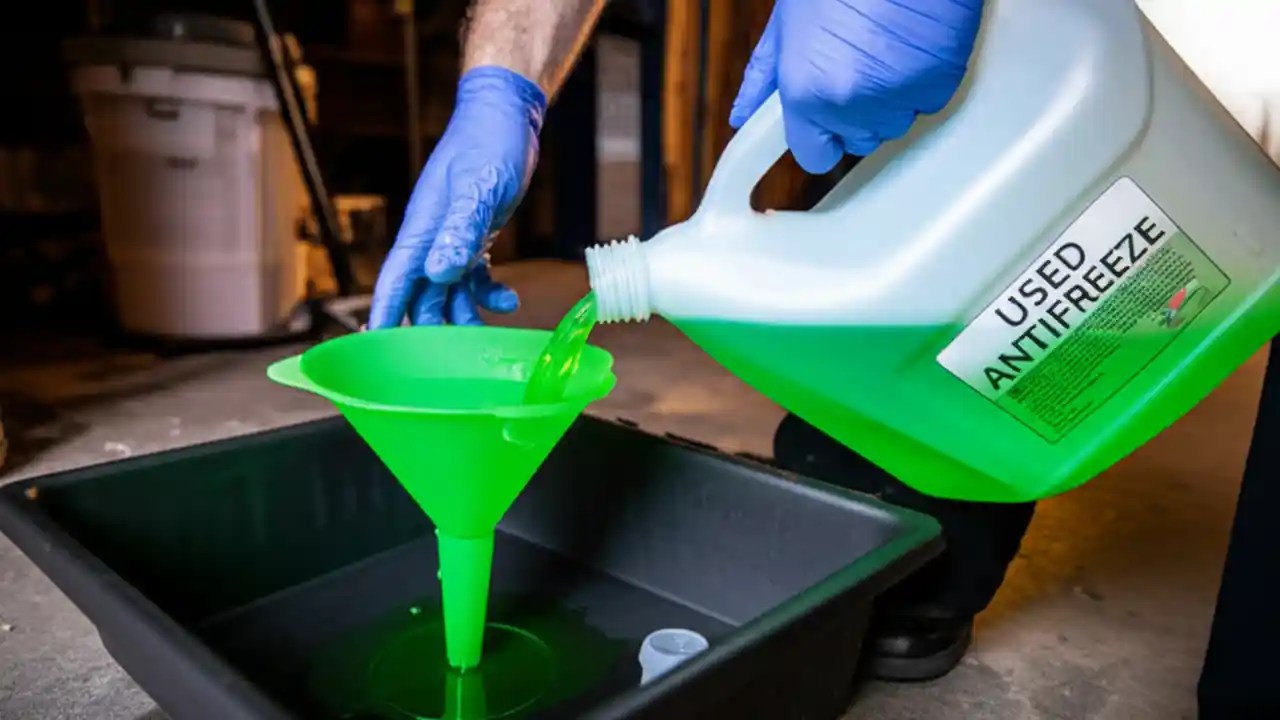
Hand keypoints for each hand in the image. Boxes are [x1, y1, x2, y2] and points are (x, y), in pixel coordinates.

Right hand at [368, 66, 545, 327]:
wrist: (505, 117)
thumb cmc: (487, 144)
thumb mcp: (478, 189)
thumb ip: (459, 232)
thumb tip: (439, 273)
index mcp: (422, 230)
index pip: (394, 282)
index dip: (384, 317)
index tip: (374, 351)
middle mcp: (431, 239)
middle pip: (420, 296)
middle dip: (428, 330)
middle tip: (442, 364)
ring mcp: (451, 239)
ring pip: (447, 293)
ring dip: (463, 319)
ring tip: (484, 342)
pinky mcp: (474, 237)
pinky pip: (474, 277)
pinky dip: (488, 294)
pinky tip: (508, 302)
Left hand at [729, 0, 983, 173]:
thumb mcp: (787, 21)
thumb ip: (765, 76)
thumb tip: (743, 115)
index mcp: (805, 90)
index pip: (813, 155)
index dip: (819, 134)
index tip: (821, 119)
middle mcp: (851, 103)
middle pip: (857, 138)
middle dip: (855, 111)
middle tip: (856, 59)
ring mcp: (898, 97)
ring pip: (894, 121)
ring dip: (890, 96)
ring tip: (885, 44)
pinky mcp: (939, 83)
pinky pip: (927, 101)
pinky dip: (922, 79)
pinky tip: (911, 42)